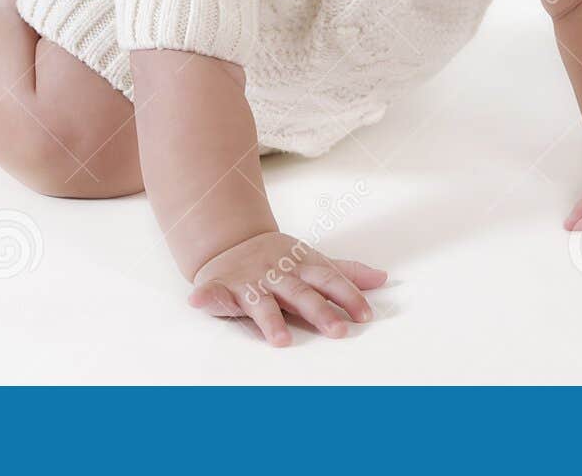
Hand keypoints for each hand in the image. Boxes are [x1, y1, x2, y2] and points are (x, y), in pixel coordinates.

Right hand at [187, 231, 386, 346]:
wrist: (232, 242)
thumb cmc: (279, 260)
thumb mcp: (312, 261)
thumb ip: (345, 273)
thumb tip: (382, 279)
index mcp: (301, 266)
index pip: (329, 280)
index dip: (347, 295)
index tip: (364, 315)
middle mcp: (277, 273)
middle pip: (301, 294)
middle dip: (319, 311)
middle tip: (338, 331)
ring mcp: (249, 280)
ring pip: (260, 301)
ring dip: (269, 320)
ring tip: (281, 340)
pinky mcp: (220, 286)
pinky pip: (211, 291)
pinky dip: (205, 296)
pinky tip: (199, 301)